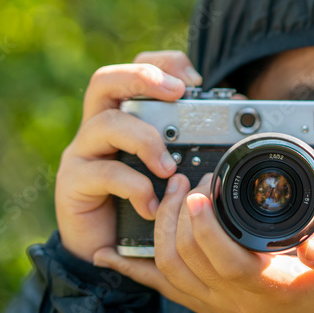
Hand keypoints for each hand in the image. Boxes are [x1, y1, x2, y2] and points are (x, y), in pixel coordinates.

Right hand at [55, 51, 201, 262]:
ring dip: (145, 140)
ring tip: (169, 168)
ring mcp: (83, 152)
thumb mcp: (173, 167)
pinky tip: (151, 206)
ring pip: (106, 124)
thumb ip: (196, 141)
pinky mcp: (73, 182)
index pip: (135, 71)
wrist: (108, 248)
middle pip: (106, 80)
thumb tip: (241, 110)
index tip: (193, 80)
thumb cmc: (144, 200)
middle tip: (177, 92)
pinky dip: (135, 188)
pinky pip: (104, 173)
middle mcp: (99, 126)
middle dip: (142, 78)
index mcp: (125, 116)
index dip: (161, 64)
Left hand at [91, 174, 313, 312]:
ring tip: (171, 192)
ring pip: (166, 267)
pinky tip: (107, 254)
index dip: (205, 224)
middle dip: (178, 214)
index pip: (223, 258)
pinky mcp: (195, 301)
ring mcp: (207, 302)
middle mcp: (228, 298)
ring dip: (161, 226)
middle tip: (185, 179)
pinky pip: (156, 286)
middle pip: (185, 257)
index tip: (202, 189)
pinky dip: (130, 268)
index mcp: (262, 287)